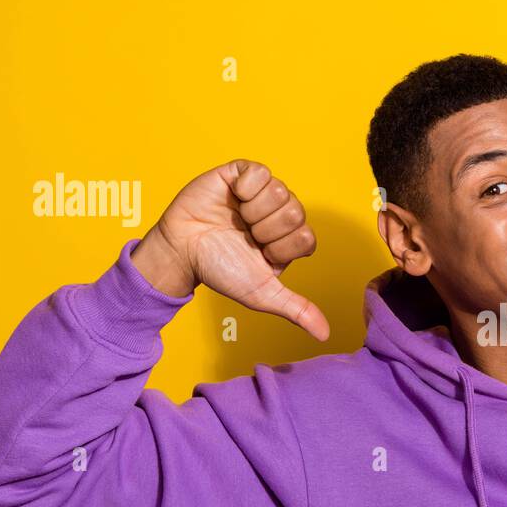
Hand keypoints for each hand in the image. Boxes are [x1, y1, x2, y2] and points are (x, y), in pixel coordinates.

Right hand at [132, 160, 329, 340]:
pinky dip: (245, 188)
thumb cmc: (220, 271)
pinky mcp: (243, 174)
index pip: (307, 237)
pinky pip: (260, 172)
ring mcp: (262, 192)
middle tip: (245, 236)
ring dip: (253, 212)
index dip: (282, 248)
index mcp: (289, 240)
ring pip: (281, 192)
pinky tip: (233, 198)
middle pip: (296, 213)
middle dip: (266, 231)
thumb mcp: (262, 295)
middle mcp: (280, 214)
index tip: (260, 254)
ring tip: (236, 218)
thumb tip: (324, 335)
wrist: (182, 251)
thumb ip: (295, 310)